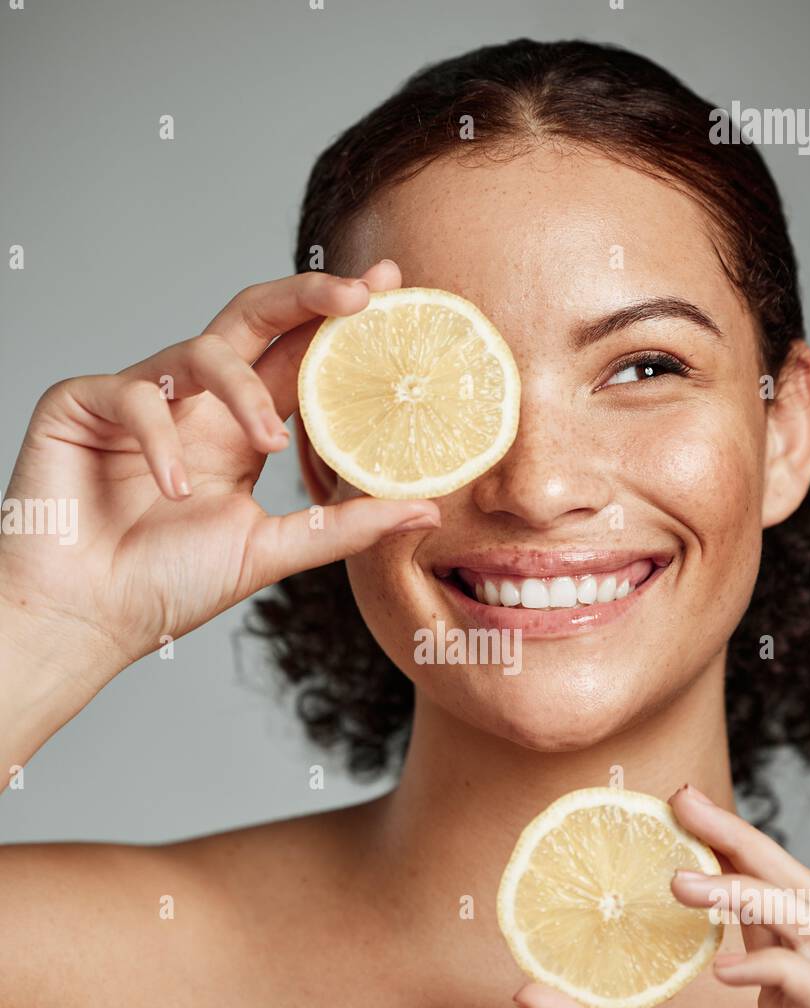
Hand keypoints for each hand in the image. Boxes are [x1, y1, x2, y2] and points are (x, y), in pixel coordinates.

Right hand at [0, 259, 438, 675]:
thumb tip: (429, 509)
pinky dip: (159, 439)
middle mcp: (196, 404)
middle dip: (309, 297)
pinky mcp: (82, 404)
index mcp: (239, 430)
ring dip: (243, 389)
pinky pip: (134, 395)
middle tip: (361, 296)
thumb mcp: (270, 553)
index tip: (398, 291)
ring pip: (201, 348)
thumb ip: (345, 528)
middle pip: (255, 318)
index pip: (299, 360)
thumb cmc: (166, 585)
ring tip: (266, 442)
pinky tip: (173, 489)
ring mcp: (141, 399)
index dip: (343, 325)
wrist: (86, 618)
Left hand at [513, 784, 809, 1007]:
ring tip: (686, 878)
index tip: (676, 809)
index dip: (728, 853)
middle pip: (794, 896)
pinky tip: (723, 966)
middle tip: (686, 801)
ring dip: (751, 890)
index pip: (761, 908)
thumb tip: (528, 989)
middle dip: (746, 841)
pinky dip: (774, 965)